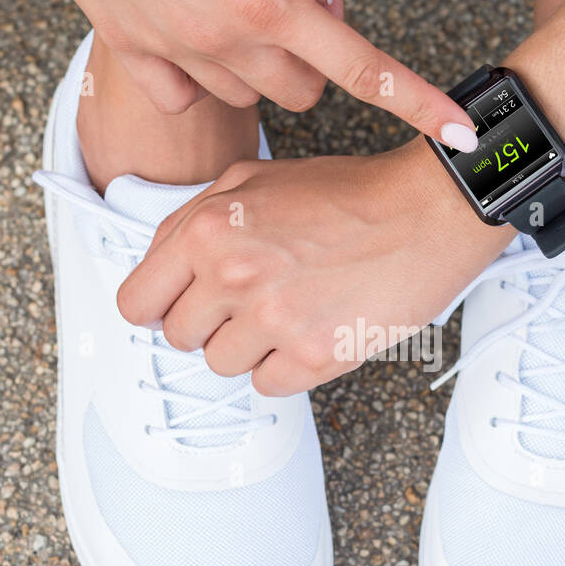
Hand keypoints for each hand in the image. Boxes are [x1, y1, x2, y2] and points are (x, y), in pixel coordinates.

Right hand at [16, 0, 477, 149]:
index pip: (360, 67)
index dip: (418, 102)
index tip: (458, 132)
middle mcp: (218, 37)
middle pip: (303, 91)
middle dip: (313, 60)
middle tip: (293, 9)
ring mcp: (169, 48)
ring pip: (246, 94)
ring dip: (257, 64)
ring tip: (233, 3)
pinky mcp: (125, 45)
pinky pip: (182, 91)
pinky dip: (198, 72)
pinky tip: (191, 31)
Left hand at [115, 141, 509, 395]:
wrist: (427, 212)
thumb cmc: (348, 194)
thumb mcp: (253, 180)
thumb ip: (193, 222)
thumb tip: (159, 272)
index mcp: (208, 231)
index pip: (137, 302)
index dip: (157, 308)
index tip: (176, 308)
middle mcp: (234, 277)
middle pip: (180, 338)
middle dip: (209, 322)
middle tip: (250, 301)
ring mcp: (274, 321)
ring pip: (222, 365)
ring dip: (249, 345)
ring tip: (289, 310)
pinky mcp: (315, 356)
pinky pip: (268, 385)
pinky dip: (285, 367)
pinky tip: (313, 329)